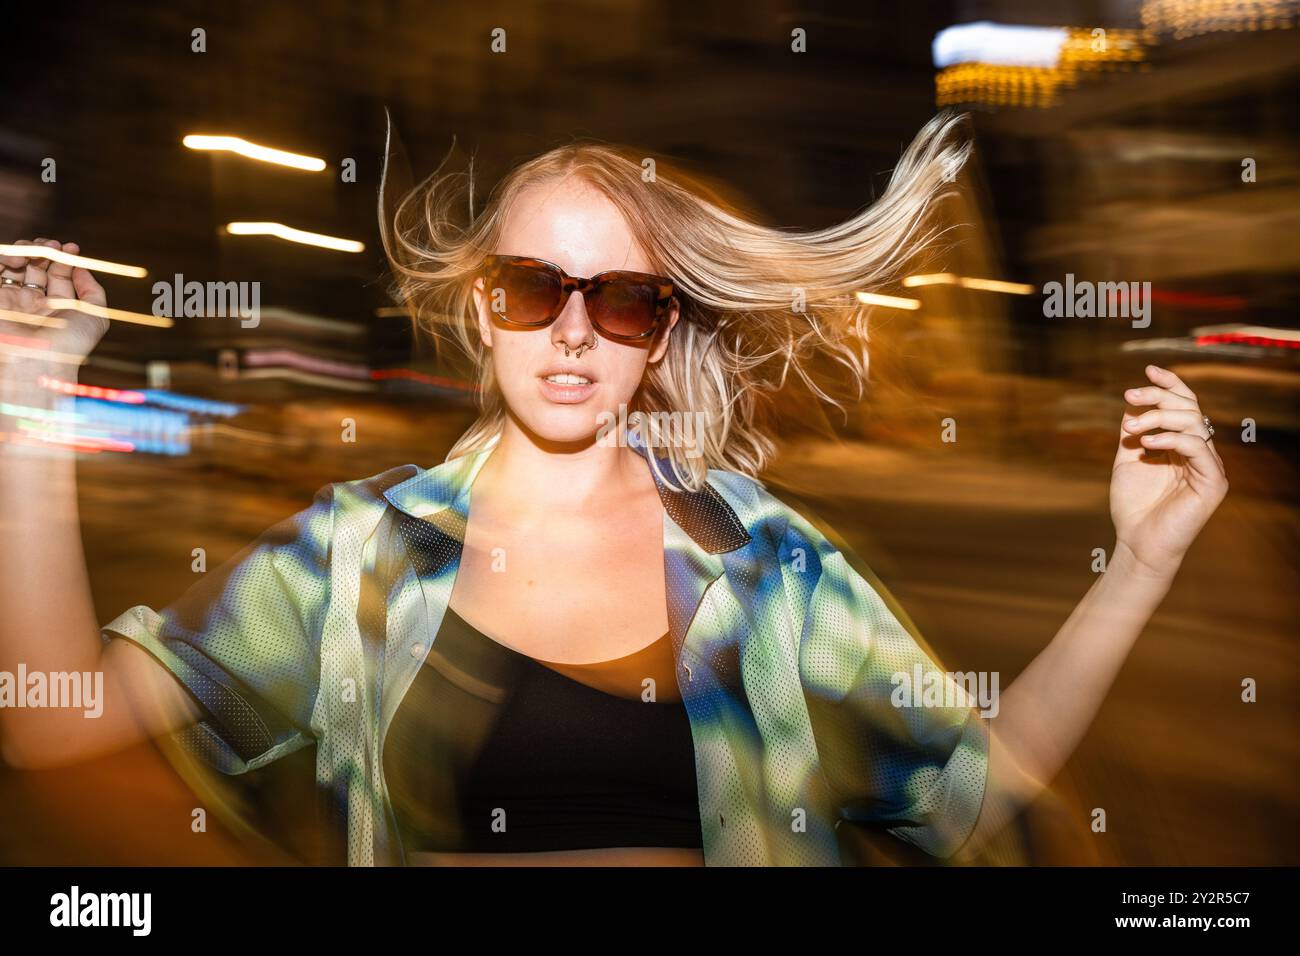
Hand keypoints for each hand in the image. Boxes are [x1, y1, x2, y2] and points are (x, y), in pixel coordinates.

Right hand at [0, 238, 109, 372]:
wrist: (38, 361)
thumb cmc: (70, 343)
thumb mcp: (95, 316)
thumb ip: (93, 291)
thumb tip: (82, 269)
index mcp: (56, 308)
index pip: (57, 275)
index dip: (64, 259)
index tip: (72, 247)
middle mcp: (33, 303)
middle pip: (35, 266)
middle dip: (45, 251)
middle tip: (54, 246)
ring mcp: (12, 300)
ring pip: (15, 264)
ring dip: (27, 250)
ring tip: (40, 249)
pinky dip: (6, 257)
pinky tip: (20, 258)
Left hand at [1111, 365, 1228, 578]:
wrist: (1137, 542)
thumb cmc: (1133, 505)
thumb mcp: (1126, 458)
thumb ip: (1132, 431)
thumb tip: (1132, 401)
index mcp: (1182, 444)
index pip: (1185, 404)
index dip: (1170, 384)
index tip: (1148, 369)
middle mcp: (1200, 451)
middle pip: (1190, 407)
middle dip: (1160, 395)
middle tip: (1130, 395)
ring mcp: (1209, 466)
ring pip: (1194, 423)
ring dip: (1160, 417)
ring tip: (1133, 428)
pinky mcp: (1214, 482)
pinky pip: (1198, 447)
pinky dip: (1172, 439)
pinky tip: (1147, 442)